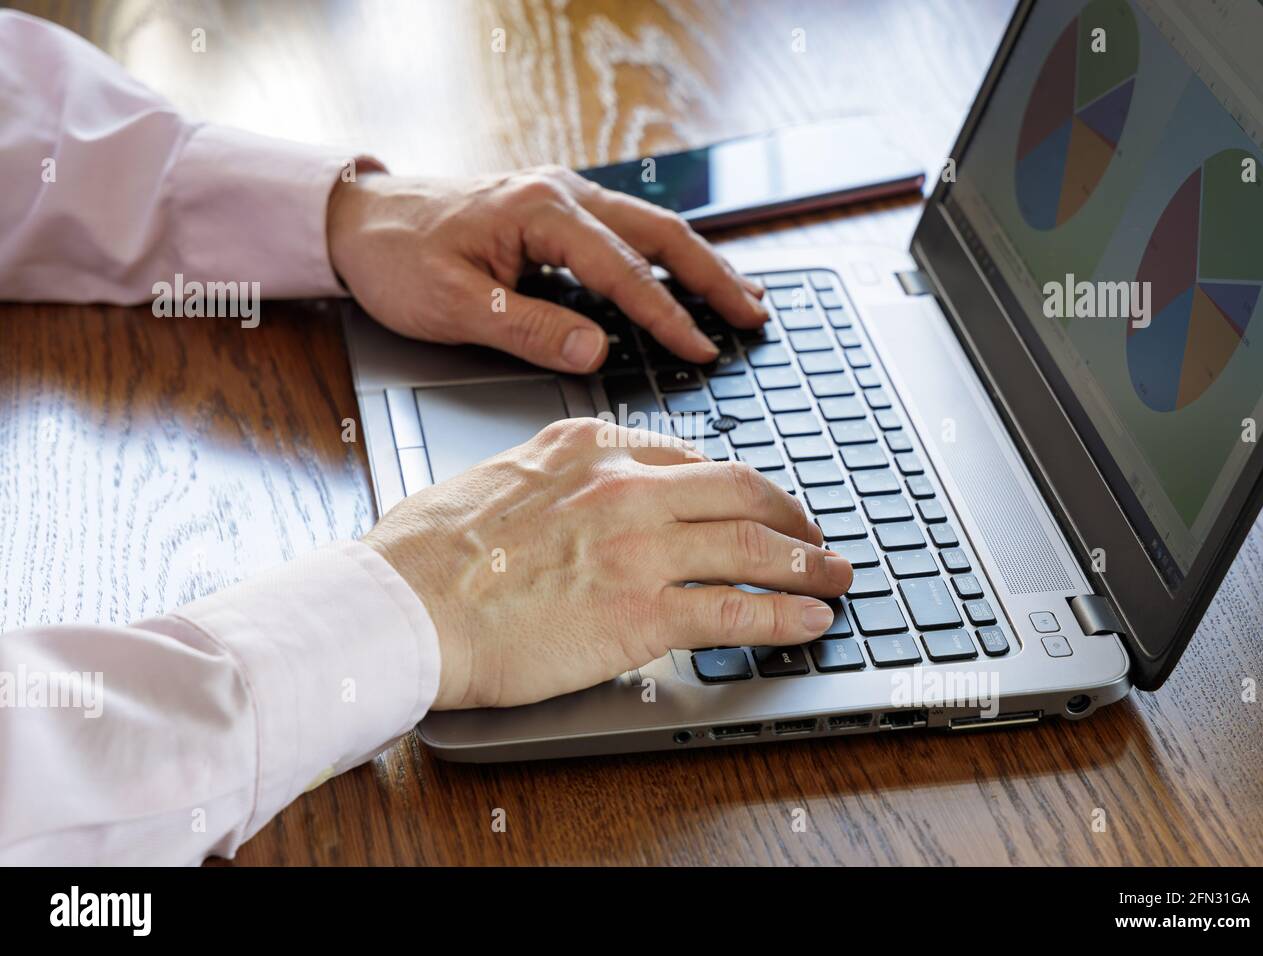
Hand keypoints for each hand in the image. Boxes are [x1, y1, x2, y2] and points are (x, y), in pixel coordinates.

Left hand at [325, 165, 768, 371]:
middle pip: (659, 234)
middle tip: (756, 313)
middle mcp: (562, 194)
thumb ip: (529, 327)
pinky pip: (627, 232)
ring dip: (700, 262)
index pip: (622, 270)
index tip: (701, 349)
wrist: (359, 219)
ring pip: (651, 228)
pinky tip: (687, 278)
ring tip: (744, 295)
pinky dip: (667, 257)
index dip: (666, 315)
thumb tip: (597, 349)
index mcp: (541, 211)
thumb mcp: (454, 304)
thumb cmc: (398, 258)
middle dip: (712, 275)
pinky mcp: (557, 212)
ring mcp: (563, 198)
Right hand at [363, 419, 852, 709]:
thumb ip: (553, 479)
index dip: (733, 486)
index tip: (749, 501)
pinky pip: (737, 610)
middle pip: (740, 491)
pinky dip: (784, 616)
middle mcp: (626, 487)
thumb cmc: (429, 550)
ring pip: (754, 546)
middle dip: (790, 514)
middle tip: (812, 534)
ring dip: (808, 564)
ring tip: (836, 577)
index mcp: (589, 448)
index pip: (689, 459)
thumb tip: (570, 496)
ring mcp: (641, 547)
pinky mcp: (642, 612)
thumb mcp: (498, 478)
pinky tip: (809, 621)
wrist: (403, 603)